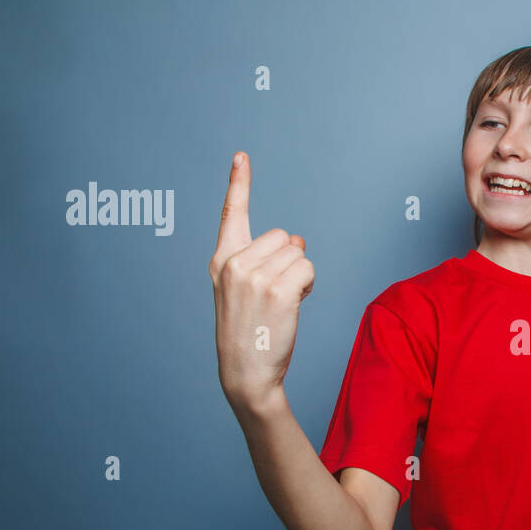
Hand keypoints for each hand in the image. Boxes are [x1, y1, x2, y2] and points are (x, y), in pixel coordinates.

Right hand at [208, 151, 313, 416]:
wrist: (246, 373)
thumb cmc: (249, 332)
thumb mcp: (241, 292)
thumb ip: (262, 260)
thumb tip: (296, 239)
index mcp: (221, 260)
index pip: (231, 213)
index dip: (239, 183)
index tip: (241, 156)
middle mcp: (234, 263)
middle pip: (283, 236)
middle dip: (289, 260)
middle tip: (276, 293)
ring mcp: (254, 276)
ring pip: (299, 252)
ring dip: (301, 275)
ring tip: (282, 303)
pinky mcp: (277, 290)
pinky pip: (308, 268)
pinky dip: (309, 285)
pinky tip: (294, 305)